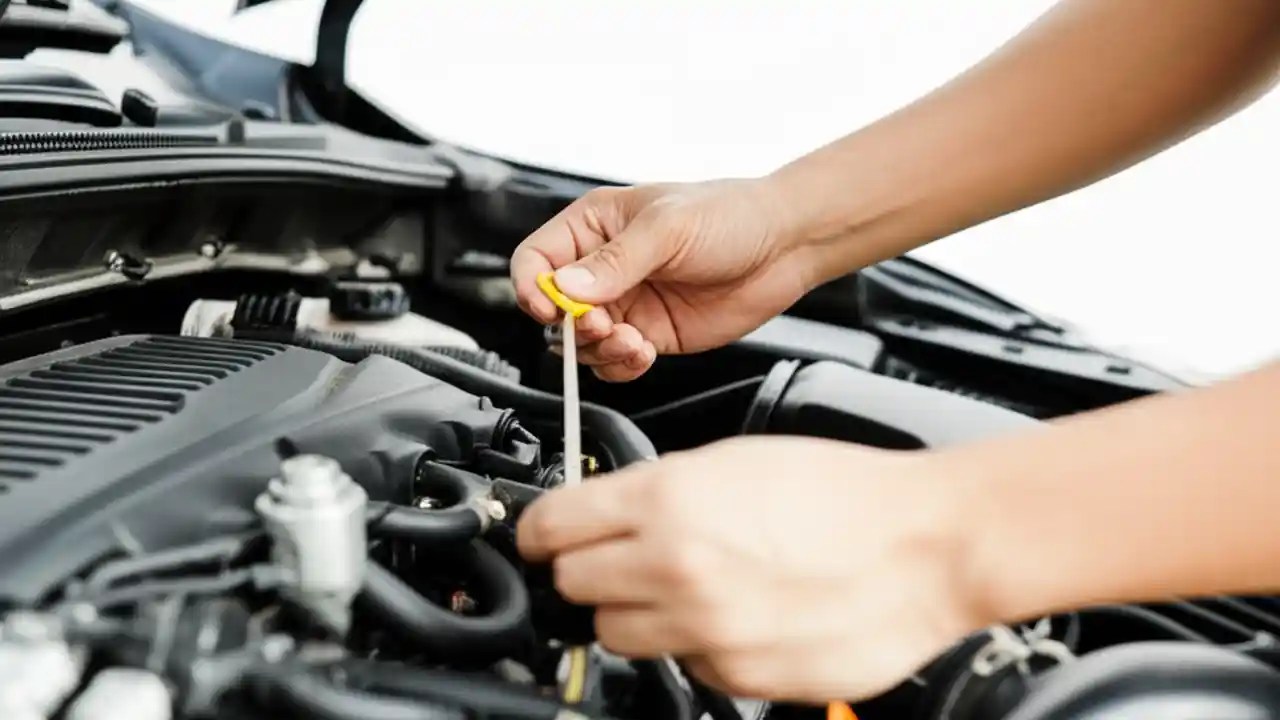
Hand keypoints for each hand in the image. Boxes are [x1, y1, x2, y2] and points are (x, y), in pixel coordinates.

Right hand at [509, 179, 815, 381]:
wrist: (784, 246)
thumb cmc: (730, 216)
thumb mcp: (668, 228)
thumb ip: (616, 261)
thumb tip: (567, 287)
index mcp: (594, 226)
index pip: (537, 259)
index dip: (533, 287)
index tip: (550, 309)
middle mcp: (602, 266)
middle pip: (554, 309)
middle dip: (572, 327)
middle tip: (604, 325)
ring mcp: (625, 302)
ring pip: (581, 343)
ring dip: (599, 350)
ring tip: (633, 341)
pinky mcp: (648, 333)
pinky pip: (614, 362)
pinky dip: (621, 366)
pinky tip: (644, 352)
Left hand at [516, 436, 985, 702]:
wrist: (926, 545)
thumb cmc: (844, 494)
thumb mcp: (735, 459)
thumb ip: (658, 489)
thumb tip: (604, 512)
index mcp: (667, 501)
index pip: (550, 526)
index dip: (539, 531)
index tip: (541, 537)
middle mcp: (676, 568)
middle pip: (572, 585)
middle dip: (589, 570)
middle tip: (624, 558)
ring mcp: (705, 630)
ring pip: (616, 634)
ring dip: (636, 612)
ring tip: (689, 588)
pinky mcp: (737, 675)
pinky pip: (684, 664)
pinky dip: (697, 644)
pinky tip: (738, 614)